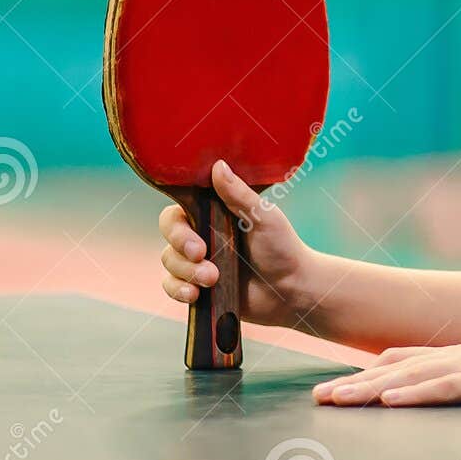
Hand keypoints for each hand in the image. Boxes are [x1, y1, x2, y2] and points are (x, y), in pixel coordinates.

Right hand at [159, 158, 320, 328]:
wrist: (291, 288)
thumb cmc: (282, 247)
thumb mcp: (264, 217)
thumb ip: (239, 195)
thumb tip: (218, 165)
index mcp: (213, 213)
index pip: (177, 212)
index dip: (176, 227)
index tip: (198, 241)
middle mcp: (201, 235)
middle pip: (169, 236)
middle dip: (181, 249)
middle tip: (202, 256)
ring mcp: (198, 262)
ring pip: (169, 262)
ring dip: (186, 272)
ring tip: (213, 279)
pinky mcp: (197, 286)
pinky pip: (172, 286)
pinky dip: (178, 290)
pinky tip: (194, 294)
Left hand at [311, 343, 460, 411]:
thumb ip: (444, 391)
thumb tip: (406, 399)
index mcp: (451, 357)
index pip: (395, 363)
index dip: (360, 376)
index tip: (329, 392)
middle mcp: (457, 354)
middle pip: (395, 368)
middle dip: (354, 382)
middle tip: (319, 397)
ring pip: (413, 376)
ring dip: (373, 389)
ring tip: (342, 400)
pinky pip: (446, 387)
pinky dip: (416, 394)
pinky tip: (391, 402)